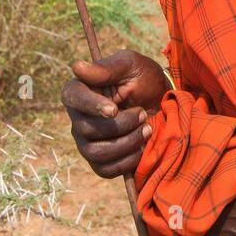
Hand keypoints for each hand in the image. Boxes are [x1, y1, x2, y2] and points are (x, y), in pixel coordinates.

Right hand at [62, 49, 167, 178]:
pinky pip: (105, 170)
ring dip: (126, 143)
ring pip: (95, 152)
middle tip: (142, 113)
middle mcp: (78, 118)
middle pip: (87, 129)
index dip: (91, 106)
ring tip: (146, 130)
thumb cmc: (144, 79)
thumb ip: (107, 68)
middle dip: (120, 125)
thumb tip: (77, 67)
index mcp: (81, 90)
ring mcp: (87, 142)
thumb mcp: (131, 65)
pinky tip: (142, 148)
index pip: (72, 98)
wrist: (163, 103)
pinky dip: (127, 162)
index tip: (114, 109)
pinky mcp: (100, 161)